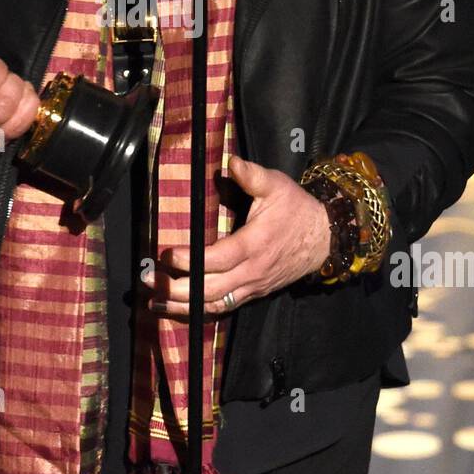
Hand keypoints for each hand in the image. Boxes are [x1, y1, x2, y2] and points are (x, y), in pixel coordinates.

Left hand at [145, 154, 330, 317]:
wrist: (324, 239)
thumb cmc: (296, 210)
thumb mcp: (277, 186)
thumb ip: (252, 175)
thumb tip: (230, 162)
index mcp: (255, 245)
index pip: (219, 258)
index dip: (191, 261)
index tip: (166, 255)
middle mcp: (252, 271)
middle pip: (211, 289)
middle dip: (177, 289)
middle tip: (149, 281)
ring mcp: (252, 286)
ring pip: (215, 304)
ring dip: (183, 307)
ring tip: (154, 303)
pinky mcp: (252, 293)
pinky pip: (223, 307)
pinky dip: (199, 312)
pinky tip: (177, 310)